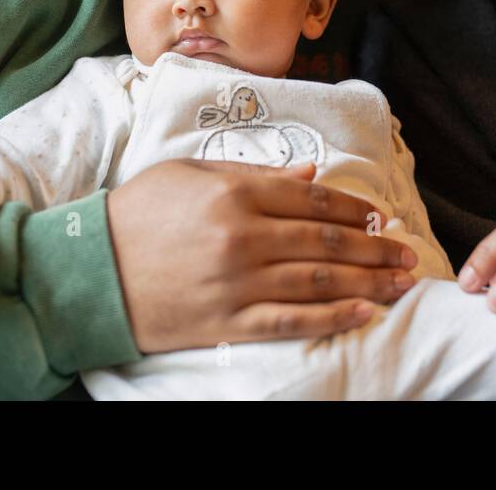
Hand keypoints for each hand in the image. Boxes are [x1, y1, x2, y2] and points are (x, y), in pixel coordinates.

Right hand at [106, 159, 419, 354]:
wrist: (87, 271)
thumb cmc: (138, 213)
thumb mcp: (192, 174)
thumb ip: (255, 173)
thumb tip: (310, 174)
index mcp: (236, 193)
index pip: (314, 199)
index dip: (356, 209)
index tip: (381, 216)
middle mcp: (243, 237)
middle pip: (326, 241)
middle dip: (374, 248)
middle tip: (407, 252)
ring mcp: (237, 283)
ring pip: (318, 281)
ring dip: (367, 281)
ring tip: (400, 282)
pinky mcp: (227, 322)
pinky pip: (291, 322)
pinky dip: (332, 317)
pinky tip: (363, 312)